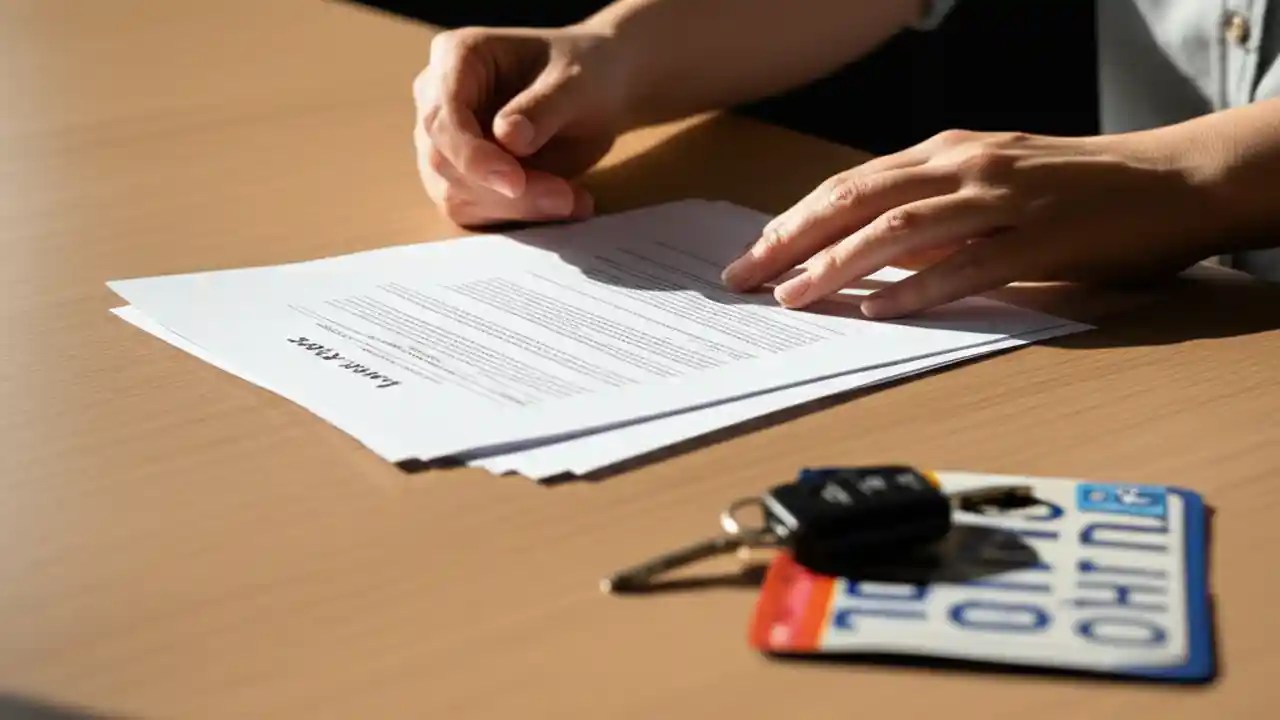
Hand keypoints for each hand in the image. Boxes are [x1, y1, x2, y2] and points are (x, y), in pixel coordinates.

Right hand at [413, 26, 628, 226]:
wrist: (597, 90)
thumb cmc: (584, 72)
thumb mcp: (576, 83)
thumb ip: (542, 108)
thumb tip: (507, 137)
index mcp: (456, 57)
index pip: (441, 116)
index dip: (472, 156)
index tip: (515, 182)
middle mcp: (436, 99)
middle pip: (444, 161)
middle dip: (503, 191)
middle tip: (566, 198)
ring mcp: (444, 142)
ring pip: (455, 194)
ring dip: (517, 208)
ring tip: (575, 199)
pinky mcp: (459, 178)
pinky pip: (474, 211)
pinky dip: (520, 216)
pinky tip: (564, 203)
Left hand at [720, 129, 1221, 317]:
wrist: (1172, 180)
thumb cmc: (1076, 190)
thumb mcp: (990, 185)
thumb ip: (932, 213)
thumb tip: (865, 256)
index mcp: (949, 153)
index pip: (850, 185)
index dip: (795, 221)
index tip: (754, 255)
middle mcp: (966, 166)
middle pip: (857, 199)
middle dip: (793, 239)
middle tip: (746, 277)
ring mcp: (1003, 199)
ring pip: (901, 227)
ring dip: (839, 264)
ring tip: (796, 296)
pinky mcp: (1040, 239)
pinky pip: (969, 265)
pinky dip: (919, 288)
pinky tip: (881, 310)